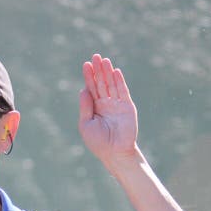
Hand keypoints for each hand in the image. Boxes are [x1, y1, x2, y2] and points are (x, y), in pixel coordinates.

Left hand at [78, 54, 139, 172]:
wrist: (115, 153)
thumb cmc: (98, 142)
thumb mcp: (86, 123)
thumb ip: (85, 106)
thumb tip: (83, 89)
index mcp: (95, 108)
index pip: (91, 88)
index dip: (88, 76)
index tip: (86, 64)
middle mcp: (106, 104)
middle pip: (101, 83)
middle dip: (98, 70)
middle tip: (95, 56)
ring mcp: (117, 105)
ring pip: (111, 84)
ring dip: (108, 72)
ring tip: (104, 60)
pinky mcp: (127, 107)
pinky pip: (122, 91)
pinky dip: (119, 81)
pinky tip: (115, 71)